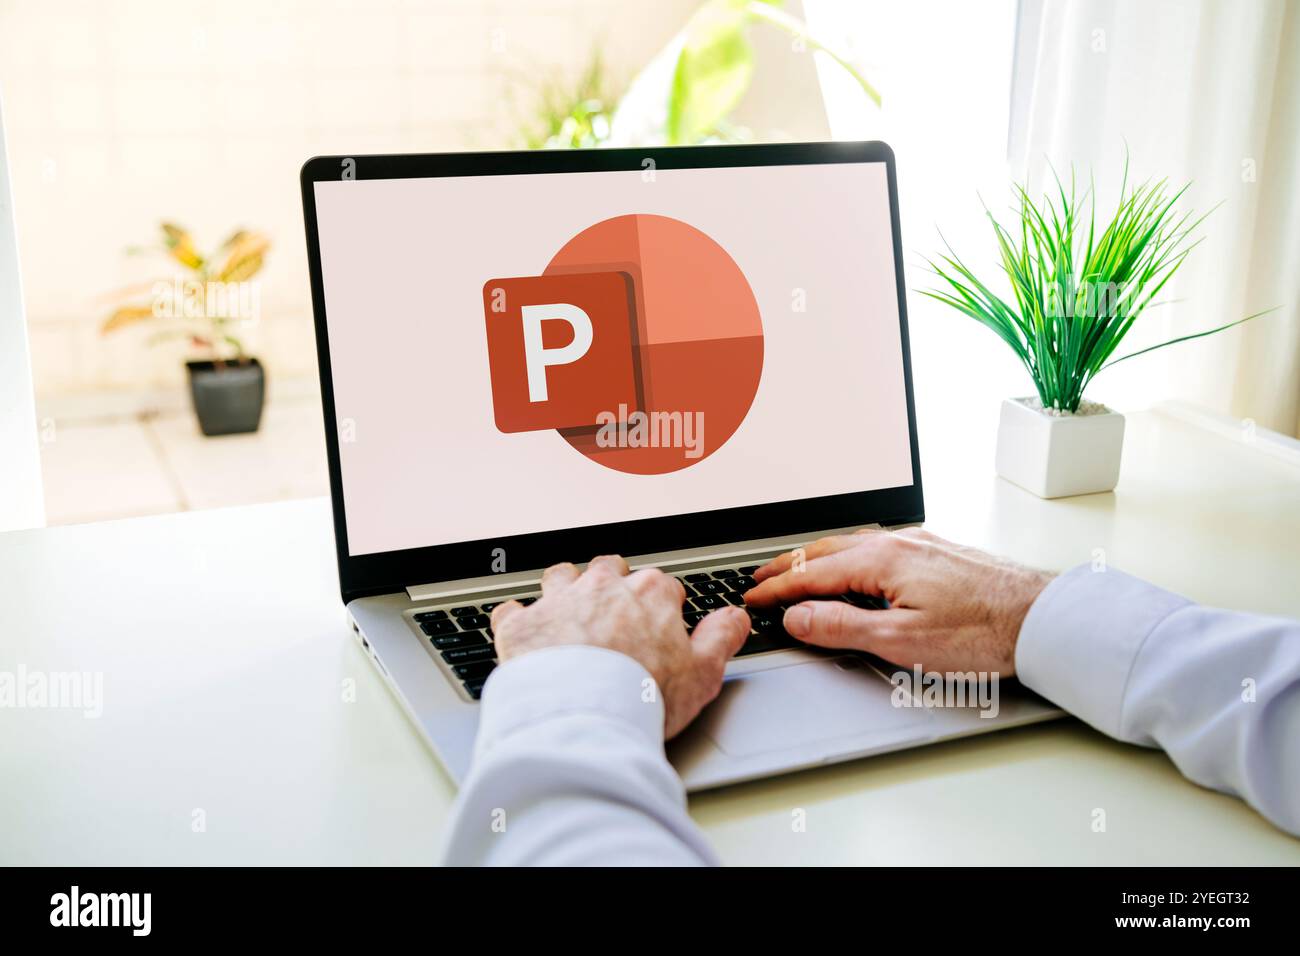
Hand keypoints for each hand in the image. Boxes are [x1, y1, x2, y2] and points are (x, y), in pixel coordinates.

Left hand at [491, 555, 751, 737]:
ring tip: (568, 614)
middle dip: (612, 585)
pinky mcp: (521, 625)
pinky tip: (523, 634)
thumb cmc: (642, 697)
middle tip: (615, 614)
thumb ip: (722, 638)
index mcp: (649, 594)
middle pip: (609, 569)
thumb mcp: (703, 674)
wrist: (583, 717)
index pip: (661, 586)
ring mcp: (558, 601)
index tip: (660, 627)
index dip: (662, 607)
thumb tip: (736, 617)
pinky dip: (518, 620)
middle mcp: (602, 587)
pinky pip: (512, 610)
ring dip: (564, 590)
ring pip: (560, 576)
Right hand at [744, 529, 1053, 674]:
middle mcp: (898, 543)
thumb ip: (842, 626)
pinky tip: (855, 564)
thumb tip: (798, 616)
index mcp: (881, 560)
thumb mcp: (900, 640)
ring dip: (817, 557)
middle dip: (788, 565)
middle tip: (761, 579)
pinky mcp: (938, 551)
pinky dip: (848, 554)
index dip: (776, 589)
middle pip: (825, 550)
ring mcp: (919, 543)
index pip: (811, 574)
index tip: (752, 599)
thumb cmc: (982, 631)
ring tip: (798, 570)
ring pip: (852, 544)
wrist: (1042, 618)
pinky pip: (877, 545)